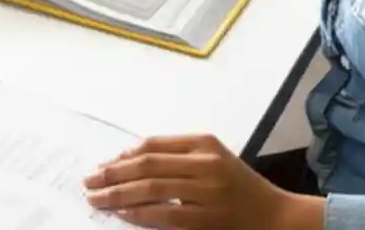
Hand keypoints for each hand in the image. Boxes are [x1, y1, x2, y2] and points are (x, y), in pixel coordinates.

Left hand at [83, 134, 320, 229]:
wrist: (275, 215)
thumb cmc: (238, 187)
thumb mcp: (212, 158)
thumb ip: (175, 155)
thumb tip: (127, 158)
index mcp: (205, 144)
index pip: (153, 145)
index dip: (123, 156)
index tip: (102, 165)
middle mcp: (205, 164)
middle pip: (147, 165)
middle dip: (113, 174)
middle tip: (89, 181)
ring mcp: (206, 193)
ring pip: (151, 190)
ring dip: (117, 194)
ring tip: (96, 198)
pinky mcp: (205, 220)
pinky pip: (163, 216)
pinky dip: (137, 214)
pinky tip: (120, 213)